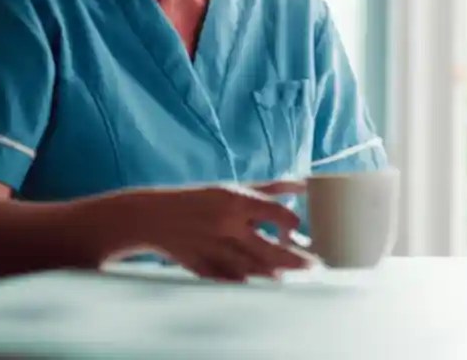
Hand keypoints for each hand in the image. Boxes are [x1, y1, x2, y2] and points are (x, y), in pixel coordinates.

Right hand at [109, 180, 313, 281]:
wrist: (154, 218)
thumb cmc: (200, 200)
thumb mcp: (232, 188)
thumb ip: (269, 188)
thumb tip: (303, 184)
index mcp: (236, 201)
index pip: (277, 213)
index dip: (293, 223)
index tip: (298, 229)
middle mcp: (228, 226)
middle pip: (270, 249)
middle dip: (295, 260)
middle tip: (313, 265)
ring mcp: (215, 249)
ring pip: (254, 268)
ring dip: (275, 273)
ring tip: (290, 275)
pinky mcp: (204, 268)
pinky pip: (232, 279)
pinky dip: (249, 281)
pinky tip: (263, 282)